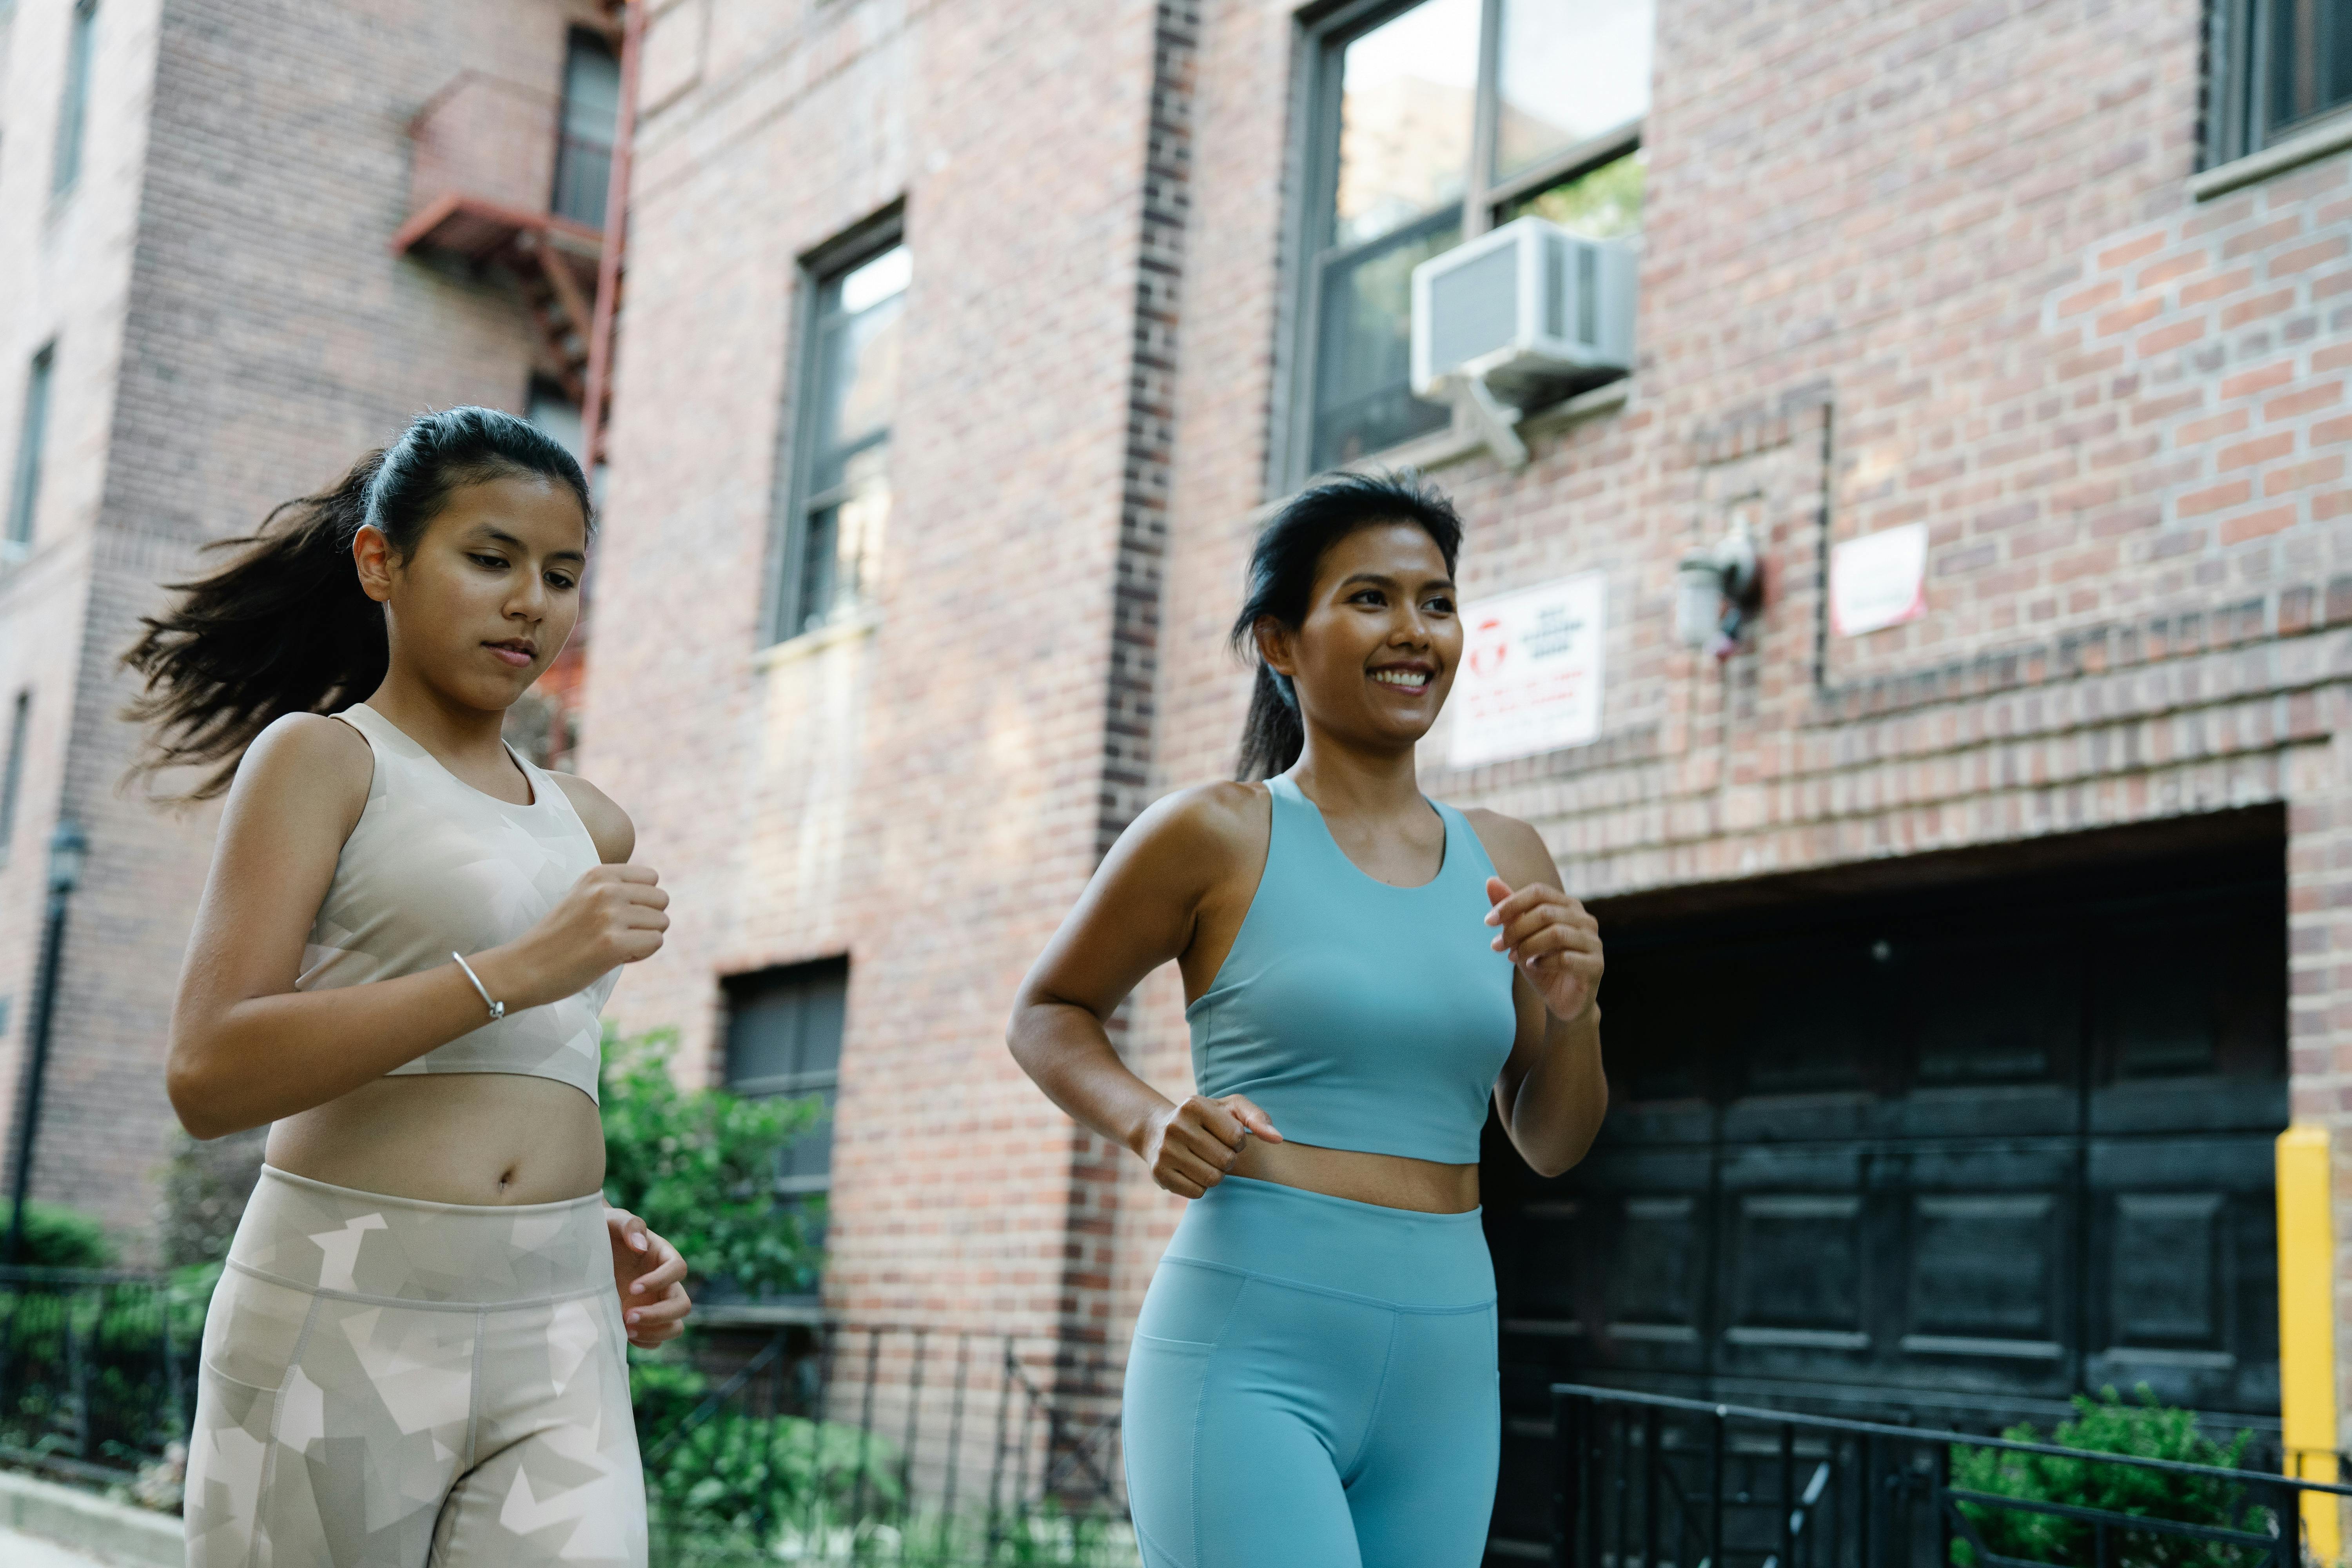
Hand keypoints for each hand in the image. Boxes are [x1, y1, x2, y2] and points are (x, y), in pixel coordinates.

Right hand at [481, 864, 669, 1008]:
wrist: (524, 967)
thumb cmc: (558, 937)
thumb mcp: (584, 896)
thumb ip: (615, 890)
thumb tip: (660, 895)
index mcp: (598, 874)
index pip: (652, 877)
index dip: (641, 901)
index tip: (617, 916)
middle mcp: (606, 889)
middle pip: (662, 900)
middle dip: (647, 920)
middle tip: (617, 934)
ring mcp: (610, 915)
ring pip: (661, 923)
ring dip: (643, 939)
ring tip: (611, 946)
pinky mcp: (613, 943)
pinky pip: (655, 942)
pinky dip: (640, 954)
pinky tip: (613, 958)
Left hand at [606, 1207, 691, 1348]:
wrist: (583, 1252)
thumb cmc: (602, 1231)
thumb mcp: (612, 1220)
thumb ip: (629, 1225)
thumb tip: (641, 1246)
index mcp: (663, 1256)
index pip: (678, 1269)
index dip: (660, 1280)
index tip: (632, 1286)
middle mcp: (664, 1283)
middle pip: (682, 1305)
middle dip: (658, 1315)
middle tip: (627, 1316)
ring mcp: (655, 1304)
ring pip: (675, 1326)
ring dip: (654, 1332)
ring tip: (625, 1330)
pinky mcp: (643, 1320)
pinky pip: (656, 1340)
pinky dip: (644, 1342)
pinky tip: (621, 1335)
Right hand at [1133, 1094, 1281, 1198]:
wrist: (1156, 1129)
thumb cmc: (1204, 1118)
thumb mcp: (1230, 1108)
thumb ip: (1257, 1118)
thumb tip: (1278, 1139)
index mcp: (1194, 1105)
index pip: (1237, 1136)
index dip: (1239, 1142)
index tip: (1227, 1137)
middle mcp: (1175, 1126)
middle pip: (1225, 1160)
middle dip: (1228, 1159)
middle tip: (1216, 1151)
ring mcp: (1165, 1150)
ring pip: (1212, 1179)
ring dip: (1216, 1174)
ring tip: (1205, 1161)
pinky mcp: (1159, 1173)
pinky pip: (1197, 1192)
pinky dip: (1201, 1186)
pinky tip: (1192, 1171)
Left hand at [1485, 875, 1602, 1023]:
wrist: (1562, 1001)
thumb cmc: (1542, 964)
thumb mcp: (1521, 937)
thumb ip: (1510, 911)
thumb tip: (1490, 881)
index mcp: (1569, 906)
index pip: (1539, 892)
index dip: (1511, 904)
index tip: (1488, 921)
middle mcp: (1585, 920)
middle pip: (1545, 912)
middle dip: (1515, 929)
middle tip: (1497, 946)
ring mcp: (1593, 942)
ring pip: (1555, 934)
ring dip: (1527, 946)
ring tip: (1514, 958)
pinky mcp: (1595, 965)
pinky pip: (1565, 958)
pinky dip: (1542, 962)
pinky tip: (1532, 966)